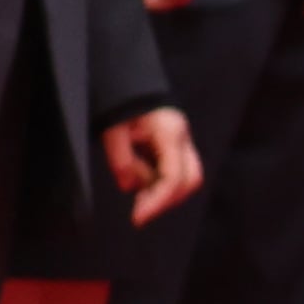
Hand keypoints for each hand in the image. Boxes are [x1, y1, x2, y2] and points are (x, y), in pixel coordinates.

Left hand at [101, 107, 192, 221]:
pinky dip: (161, 183)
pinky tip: (142, 185)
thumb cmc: (122, 106)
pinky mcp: (178, 145)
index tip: (138, 218)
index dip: (157, 202)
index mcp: (170, 134)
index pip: (173, 178)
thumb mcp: (113, 130)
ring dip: (164, 193)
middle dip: (166, 200)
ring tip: (139, 198)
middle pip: (190, 180)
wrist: (129, 85)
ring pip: (187, 177)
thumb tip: (129, 186)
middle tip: (140, 212)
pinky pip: (177, 171)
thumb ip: (121, 158)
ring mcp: (184, 141)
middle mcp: (184, 138)